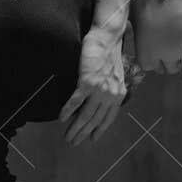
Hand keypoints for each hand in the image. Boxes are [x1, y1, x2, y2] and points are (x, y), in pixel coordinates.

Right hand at [61, 28, 128, 144]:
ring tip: (67, 136)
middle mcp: (110, 95)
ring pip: (85, 115)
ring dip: (75, 128)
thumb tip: (99, 102)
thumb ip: (110, 90)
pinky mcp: (87, 82)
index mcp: (119, 95)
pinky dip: (68, 111)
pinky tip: (62, 119)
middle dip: (83, 133)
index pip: (108, 118)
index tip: (92, 139)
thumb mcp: (115, 76)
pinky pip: (75, 101)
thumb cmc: (109, 54)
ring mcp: (99, 89)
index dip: (100, 130)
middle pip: (95, 120)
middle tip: (73, 142)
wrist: (107, 38)